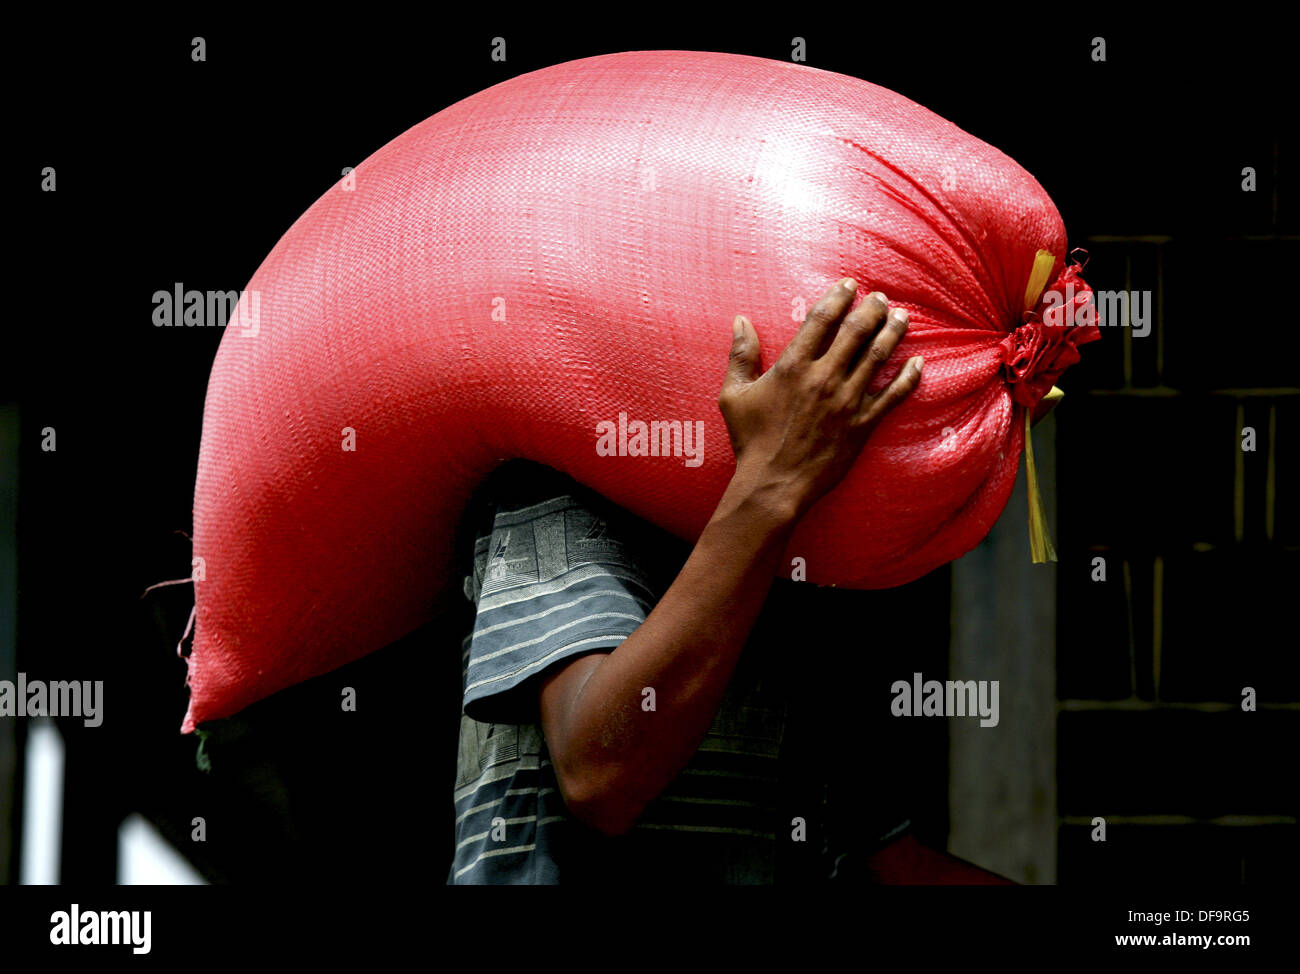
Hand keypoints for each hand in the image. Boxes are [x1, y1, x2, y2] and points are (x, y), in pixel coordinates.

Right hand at [718, 277, 921, 519]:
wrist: (774, 484)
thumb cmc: (751, 441)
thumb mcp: (734, 396)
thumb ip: (740, 356)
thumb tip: (740, 321)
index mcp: (793, 367)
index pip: (821, 319)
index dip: (838, 297)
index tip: (850, 285)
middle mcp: (824, 378)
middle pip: (856, 331)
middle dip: (872, 309)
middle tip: (880, 298)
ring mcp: (847, 401)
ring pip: (878, 356)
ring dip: (893, 332)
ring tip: (902, 317)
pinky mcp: (862, 425)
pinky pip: (893, 396)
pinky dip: (909, 378)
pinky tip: (918, 363)